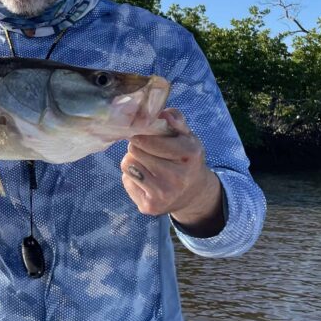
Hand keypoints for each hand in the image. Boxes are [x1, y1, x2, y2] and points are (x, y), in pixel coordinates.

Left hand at [120, 108, 221, 225]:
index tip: (143, 134)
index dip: (142, 134)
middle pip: (134, 150)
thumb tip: (163, 114)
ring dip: (133, 161)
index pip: (147, 139)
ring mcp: (163, 194)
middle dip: (138, 146)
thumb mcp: (187, 136)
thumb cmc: (185, 159)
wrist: (193, 194)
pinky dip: (132, 178)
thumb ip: (176, 120)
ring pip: (127, 165)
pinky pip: (127, 181)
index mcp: (189, 154)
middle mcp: (177, 177)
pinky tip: (147, 180)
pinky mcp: (149, 207)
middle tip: (148, 151)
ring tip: (148, 165)